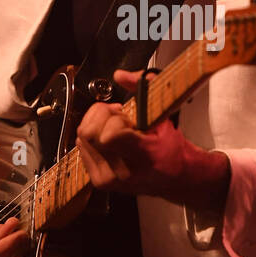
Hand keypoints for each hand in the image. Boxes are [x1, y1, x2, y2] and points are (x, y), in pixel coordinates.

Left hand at [76, 69, 230, 209]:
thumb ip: (144, 90)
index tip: (129, 119)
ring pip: (82, 137)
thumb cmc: (171, 150)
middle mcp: (123, 172)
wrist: (174, 178)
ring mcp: (108, 178)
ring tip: (117, 129)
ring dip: (98, 125)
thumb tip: (120, 75)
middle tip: (121, 119)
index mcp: (144, 157)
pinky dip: (94, 136)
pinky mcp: (98, 180)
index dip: (115, 119)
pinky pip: (81, 146)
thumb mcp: (164, 115)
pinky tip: (111, 140)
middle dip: (103, 117)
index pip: (110, 135)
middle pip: (89, 132)